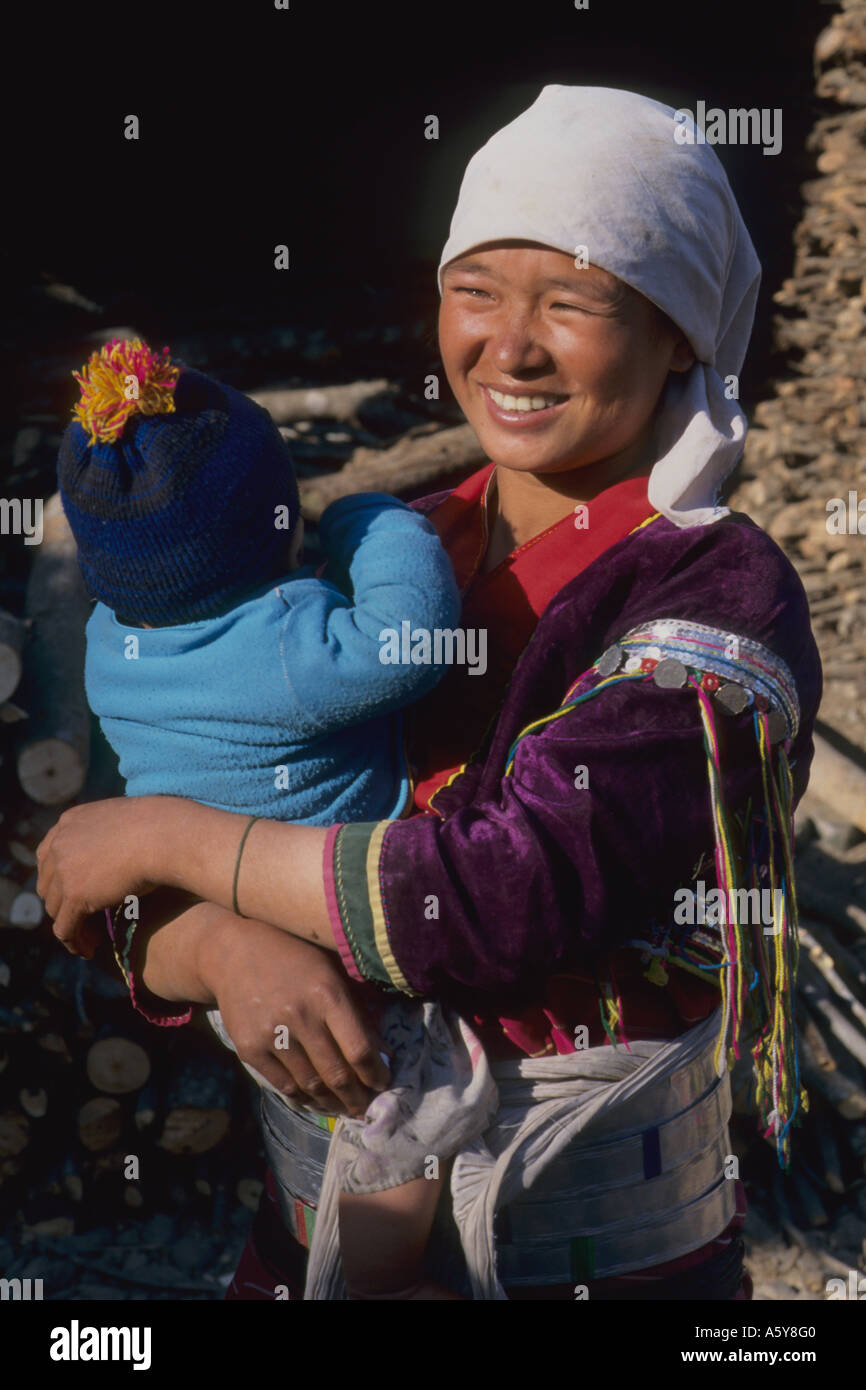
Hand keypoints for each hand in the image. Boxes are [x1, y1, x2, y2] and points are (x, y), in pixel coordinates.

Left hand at [36, 798, 157, 953]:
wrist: (165, 835)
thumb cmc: (160, 829)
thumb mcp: (124, 826)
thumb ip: (108, 839)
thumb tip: (115, 860)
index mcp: (70, 822)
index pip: (49, 856)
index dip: (59, 879)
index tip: (75, 894)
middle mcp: (60, 843)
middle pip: (48, 884)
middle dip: (62, 904)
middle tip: (84, 919)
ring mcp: (64, 869)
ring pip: (55, 909)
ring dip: (71, 925)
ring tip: (91, 938)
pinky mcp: (75, 894)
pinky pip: (66, 928)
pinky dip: (75, 942)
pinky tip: (89, 950)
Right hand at [201, 913, 390, 1116]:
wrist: (235, 953)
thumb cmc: (295, 959)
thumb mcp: (333, 973)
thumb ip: (359, 1011)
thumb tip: (385, 1054)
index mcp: (327, 993)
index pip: (359, 1049)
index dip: (376, 1074)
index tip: (384, 1084)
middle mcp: (299, 1015)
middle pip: (336, 1074)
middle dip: (356, 1098)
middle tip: (367, 1108)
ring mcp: (271, 1034)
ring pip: (310, 1085)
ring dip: (331, 1103)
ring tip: (344, 1107)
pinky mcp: (249, 1048)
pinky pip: (283, 1085)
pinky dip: (302, 1097)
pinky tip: (315, 1100)